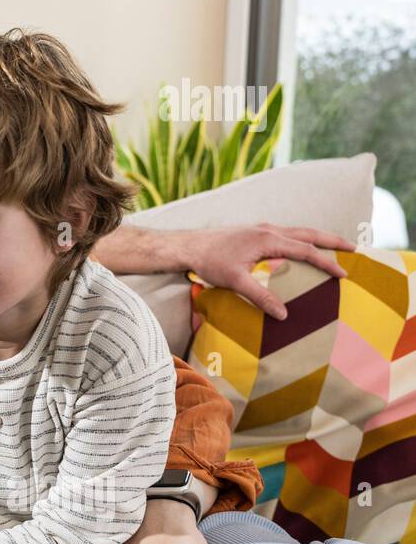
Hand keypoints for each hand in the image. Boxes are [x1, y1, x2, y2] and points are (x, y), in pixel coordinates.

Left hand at [188, 223, 353, 319]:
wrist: (189, 246)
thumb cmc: (210, 262)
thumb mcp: (235, 282)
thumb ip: (260, 297)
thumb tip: (283, 315)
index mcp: (268, 239)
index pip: (306, 250)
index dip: (326, 262)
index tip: (344, 273)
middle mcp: (269, 230)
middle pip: (309, 233)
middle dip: (332, 240)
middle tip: (355, 248)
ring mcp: (262, 229)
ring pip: (298, 231)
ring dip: (318, 238)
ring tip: (335, 247)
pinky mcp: (255, 232)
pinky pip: (287, 233)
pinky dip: (302, 239)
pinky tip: (303, 248)